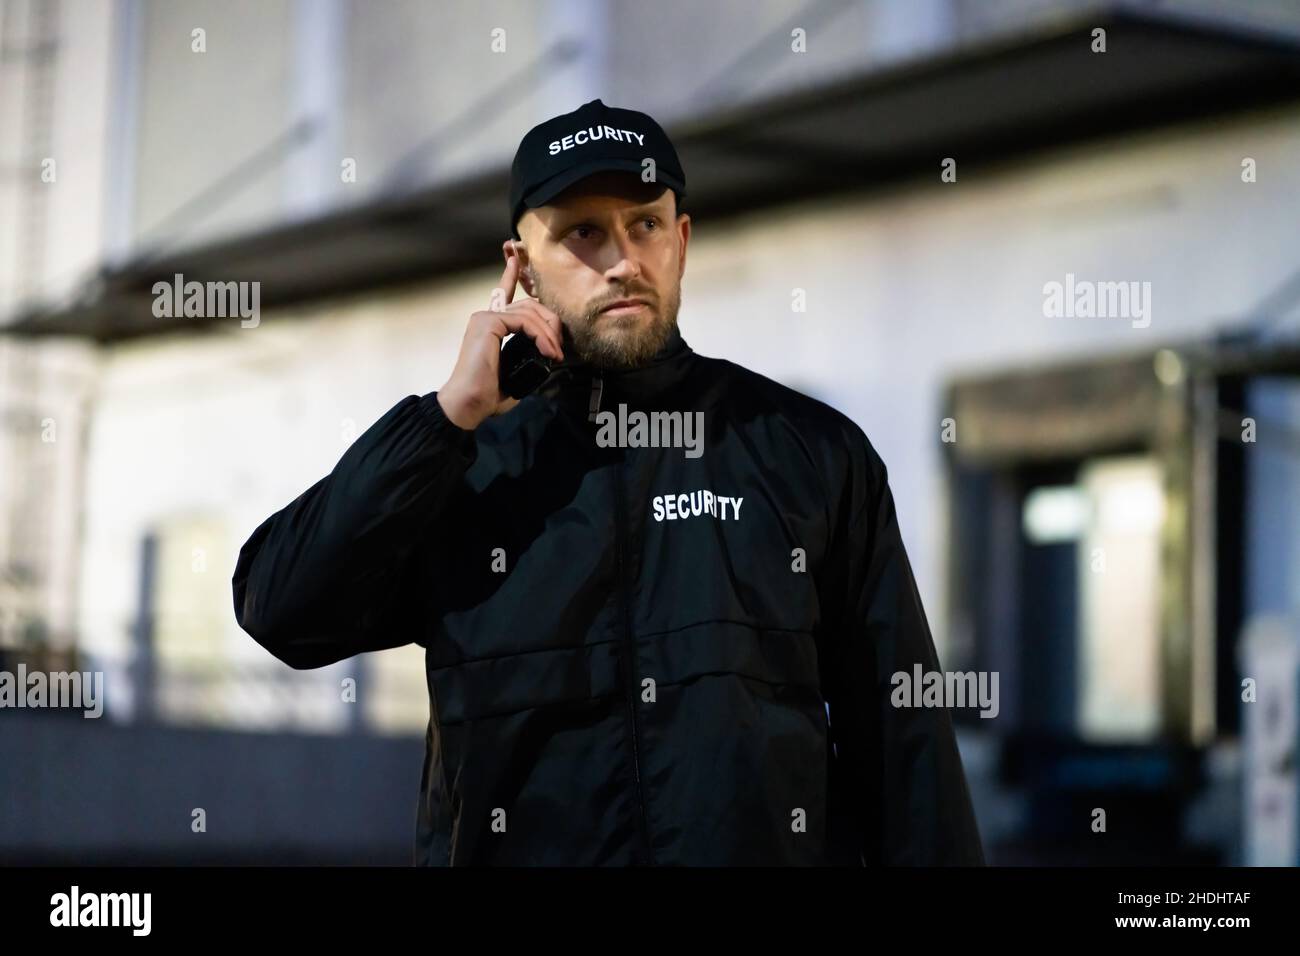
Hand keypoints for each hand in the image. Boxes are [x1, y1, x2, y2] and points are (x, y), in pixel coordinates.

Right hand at [437, 249, 563, 429]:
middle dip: (551, 322)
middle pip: (529, 305)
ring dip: (549, 333)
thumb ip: (527, 354)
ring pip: (530, 312)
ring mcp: (485, 317)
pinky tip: (548, 350)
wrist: (469, 404)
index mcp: (490, 325)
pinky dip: (541, 336)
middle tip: (559, 347)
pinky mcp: (488, 323)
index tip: (514, 258)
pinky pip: (525, 321)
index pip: (503, 293)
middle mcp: (486, 316)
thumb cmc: (489, 393)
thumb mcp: (516, 369)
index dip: (510, 275)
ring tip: (555, 354)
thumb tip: (547, 354)